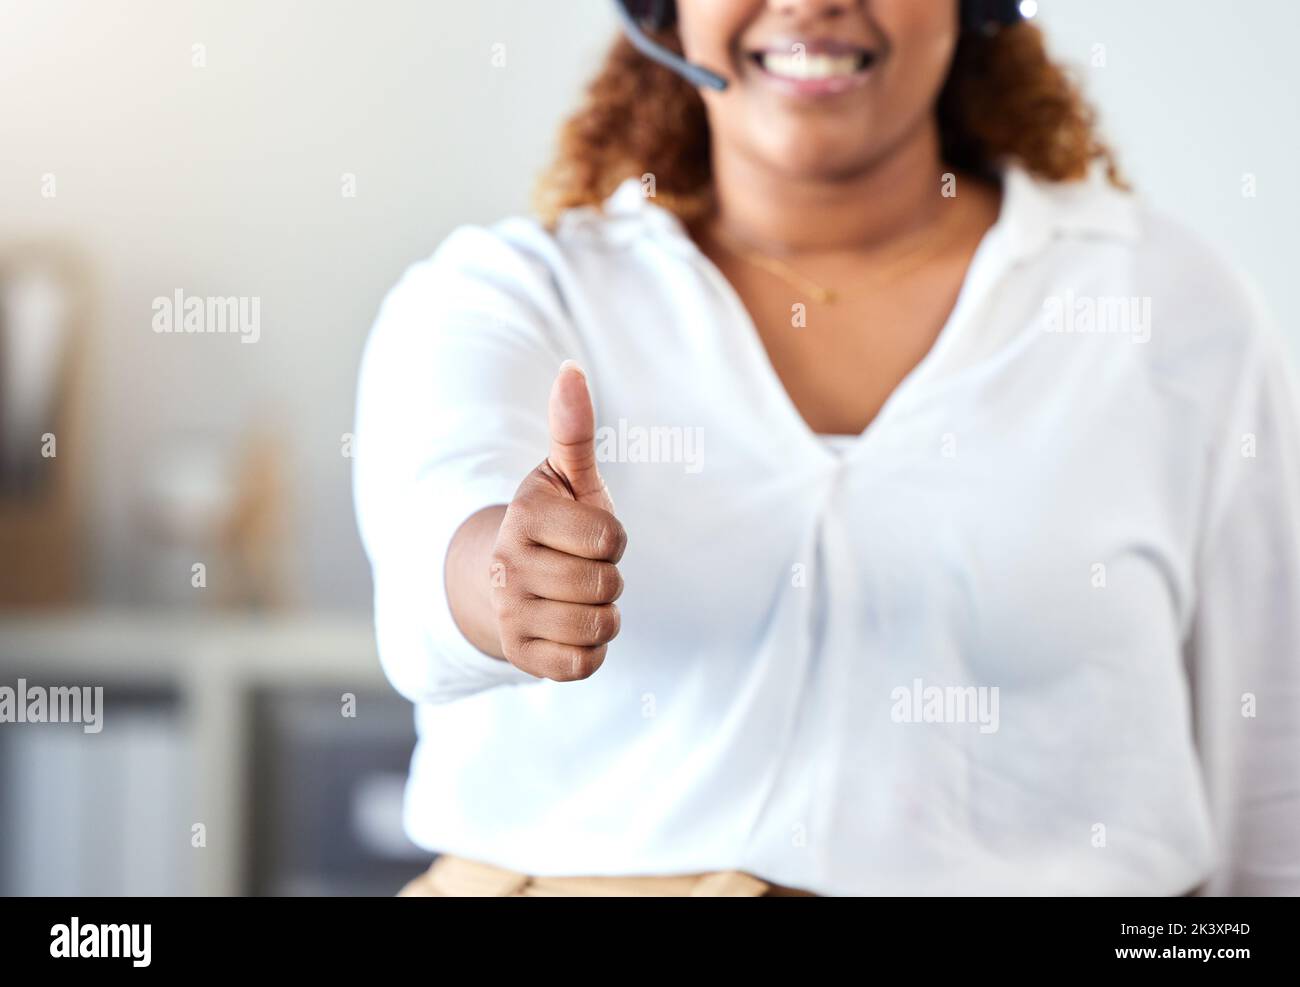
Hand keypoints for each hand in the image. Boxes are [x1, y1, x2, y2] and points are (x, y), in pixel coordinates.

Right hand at [490, 361, 625, 679]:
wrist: (501, 583)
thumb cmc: (552, 523)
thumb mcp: (563, 476)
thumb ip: (573, 429)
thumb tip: (571, 369)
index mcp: (523, 516)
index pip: (610, 538)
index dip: (612, 539)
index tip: (586, 535)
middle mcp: (506, 566)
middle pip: (606, 585)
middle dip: (609, 578)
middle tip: (581, 568)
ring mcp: (509, 614)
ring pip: (600, 626)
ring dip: (604, 614)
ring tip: (578, 598)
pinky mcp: (520, 656)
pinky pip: (584, 664)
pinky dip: (591, 649)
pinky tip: (570, 628)